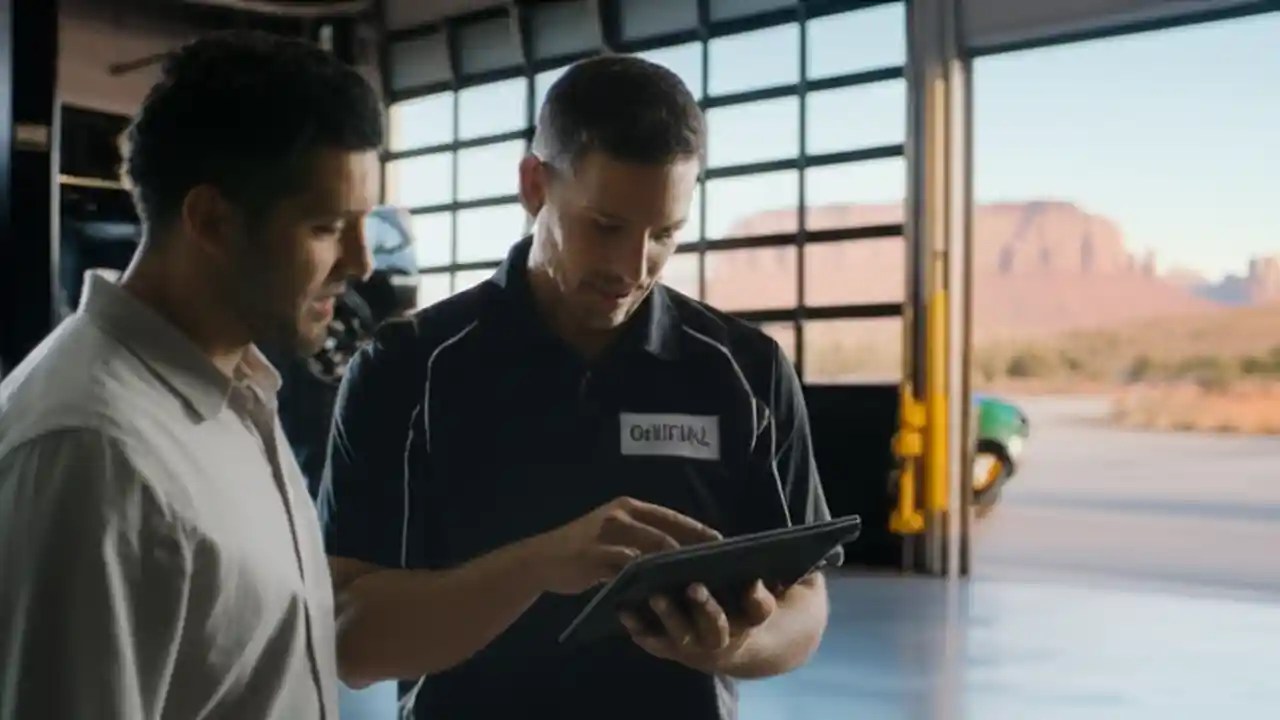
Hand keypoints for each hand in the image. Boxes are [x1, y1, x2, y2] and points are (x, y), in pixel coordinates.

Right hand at [524, 497, 721, 595]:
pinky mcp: (596, 556)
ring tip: (697, 584)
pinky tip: (663, 595)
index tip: (724, 545)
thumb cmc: (583, 549)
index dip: (699, 531)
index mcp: (629, 506)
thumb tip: (680, 550)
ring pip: (652, 551)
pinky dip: (649, 582)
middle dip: (694, 551)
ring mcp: (608, 534)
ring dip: (676, 568)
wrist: (542, 559)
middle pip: (668, 533)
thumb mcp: (612, 533)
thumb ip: (640, 537)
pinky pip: (630, 570)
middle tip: (717, 569)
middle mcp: (620, 515)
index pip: (673, 517)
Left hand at [619, 580, 777, 672]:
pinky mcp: (670, 649)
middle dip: (705, 607)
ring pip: (682, 635)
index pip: (757, 609)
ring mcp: (694, 647)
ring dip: (668, 616)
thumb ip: (756, 590)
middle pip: (715, 626)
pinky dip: (638, 628)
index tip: (752, 581)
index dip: (756, 597)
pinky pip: (653, 641)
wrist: (727, 648)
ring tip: (655, 596)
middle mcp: (722, 638)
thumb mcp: (754, 599)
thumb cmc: (738, 609)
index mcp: (749, 620)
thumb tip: (755, 577)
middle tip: (694, 586)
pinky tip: (624, 610)